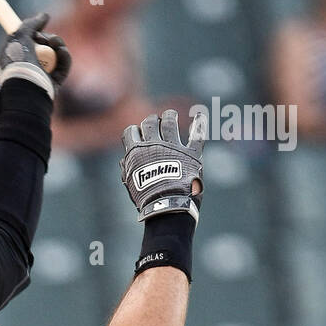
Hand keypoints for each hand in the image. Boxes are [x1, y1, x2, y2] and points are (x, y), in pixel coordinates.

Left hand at [0, 12, 71, 97]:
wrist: (25, 86)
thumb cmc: (18, 62)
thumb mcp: (20, 36)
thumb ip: (31, 24)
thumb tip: (45, 16)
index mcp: (16, 59)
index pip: (29, 41)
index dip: (35, 33)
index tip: (37, 30)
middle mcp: (30, 68)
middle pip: (45, 46)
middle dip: (47, 38)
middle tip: (43, 39)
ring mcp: (43, 76)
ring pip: (56, 54)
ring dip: (58, 44)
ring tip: (54, 43)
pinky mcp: (55, 83)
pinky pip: (64, 65)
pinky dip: (65, 56)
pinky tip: (62, 51)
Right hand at [120, 108, 205, 222]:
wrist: (168, 209)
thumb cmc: (147, 200)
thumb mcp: (131, 185)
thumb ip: (128, 169)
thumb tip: (125, 159)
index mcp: (137, 153)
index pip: (131, 132)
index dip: (134, 132)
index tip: (137, 135)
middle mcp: (154, 145)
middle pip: (150, 123)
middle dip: (151, 121)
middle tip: (154, 123)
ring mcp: (174, 148)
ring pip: (170, 122)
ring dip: (169, 116)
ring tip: (170, 115)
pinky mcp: (192, 154)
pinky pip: (197, 135)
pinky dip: (199, 124)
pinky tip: (200, 116)